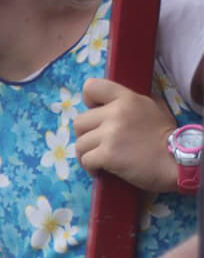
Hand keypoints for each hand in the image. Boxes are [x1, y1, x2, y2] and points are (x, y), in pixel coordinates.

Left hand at [73, 77, 177, 191]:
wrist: (177, 161)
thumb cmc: (166, 136)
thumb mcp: (153, 108)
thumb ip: (130, 103)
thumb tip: (110, 104)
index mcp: (126, 98)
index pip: (91, 87)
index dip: (88, 102)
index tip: (95, 114)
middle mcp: (115, 113)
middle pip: (79, 122)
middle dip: (85, 135)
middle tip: (98, 144)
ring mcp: (110, 134)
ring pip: (79, 144)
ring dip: (86, 154)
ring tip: (99, 159)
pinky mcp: (107, 155)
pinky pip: (85, 160)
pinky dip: (90, 167)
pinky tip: (100, 170)